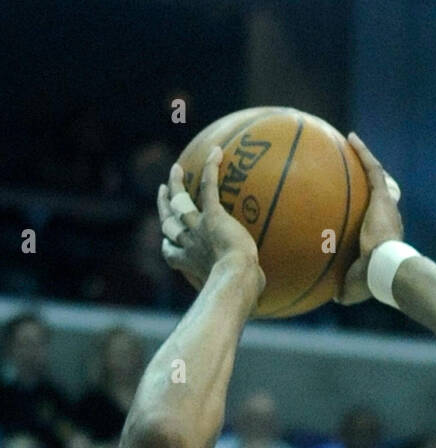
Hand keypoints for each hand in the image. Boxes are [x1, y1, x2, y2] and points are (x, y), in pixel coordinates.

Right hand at [158, 147, 264, 297]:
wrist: (236, 280)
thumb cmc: (240, 293)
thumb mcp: (238, 294)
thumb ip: (242, 289)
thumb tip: (259, 295)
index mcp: (190, 264)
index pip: (171, 253)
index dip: (168, 243)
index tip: (166, 239)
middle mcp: (188, 244)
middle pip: (168, 223)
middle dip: (163, 206)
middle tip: (162, 192)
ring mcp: (198, 228)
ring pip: (180, 201)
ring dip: (176, 184)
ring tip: (176, 170)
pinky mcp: (213, 216)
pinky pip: (208, 188)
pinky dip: (211, 169)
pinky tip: (216, 152)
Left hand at [336, 133, 403, 304]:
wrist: (386, 269)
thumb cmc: (372, 281)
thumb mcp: (353, 287)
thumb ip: (343, 289)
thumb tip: (332, 296)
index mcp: (382, 238)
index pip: (374, 222)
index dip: (366, 215)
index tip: (357, 212)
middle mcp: (388, 219)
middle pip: (379, 198)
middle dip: (370, 188)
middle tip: (355, 178)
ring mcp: (386, 206)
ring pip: (377, 179)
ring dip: (366, 162)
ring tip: (352, 146)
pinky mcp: (383, 197)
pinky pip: (372, 169)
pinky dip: (363, 152)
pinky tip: (350, 137)